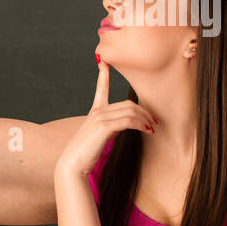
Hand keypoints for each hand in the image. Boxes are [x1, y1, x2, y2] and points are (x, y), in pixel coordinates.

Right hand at [55, 58, 155, 178]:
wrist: (72, 165)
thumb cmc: (85, 154)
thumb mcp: (99, 137)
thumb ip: (110, 127)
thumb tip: (124, 125)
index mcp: (95, 111)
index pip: (101, 88)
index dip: (104, 73)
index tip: (103, 60)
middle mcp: (97, 111)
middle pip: (128, 104)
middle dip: (144, 111)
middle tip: (154, 122)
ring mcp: (99, 117)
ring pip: (130, 111)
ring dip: (145, 119)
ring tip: (152, 128)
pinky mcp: (103, 126)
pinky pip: (128, 121)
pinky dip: (140, 125)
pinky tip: (146, 130)